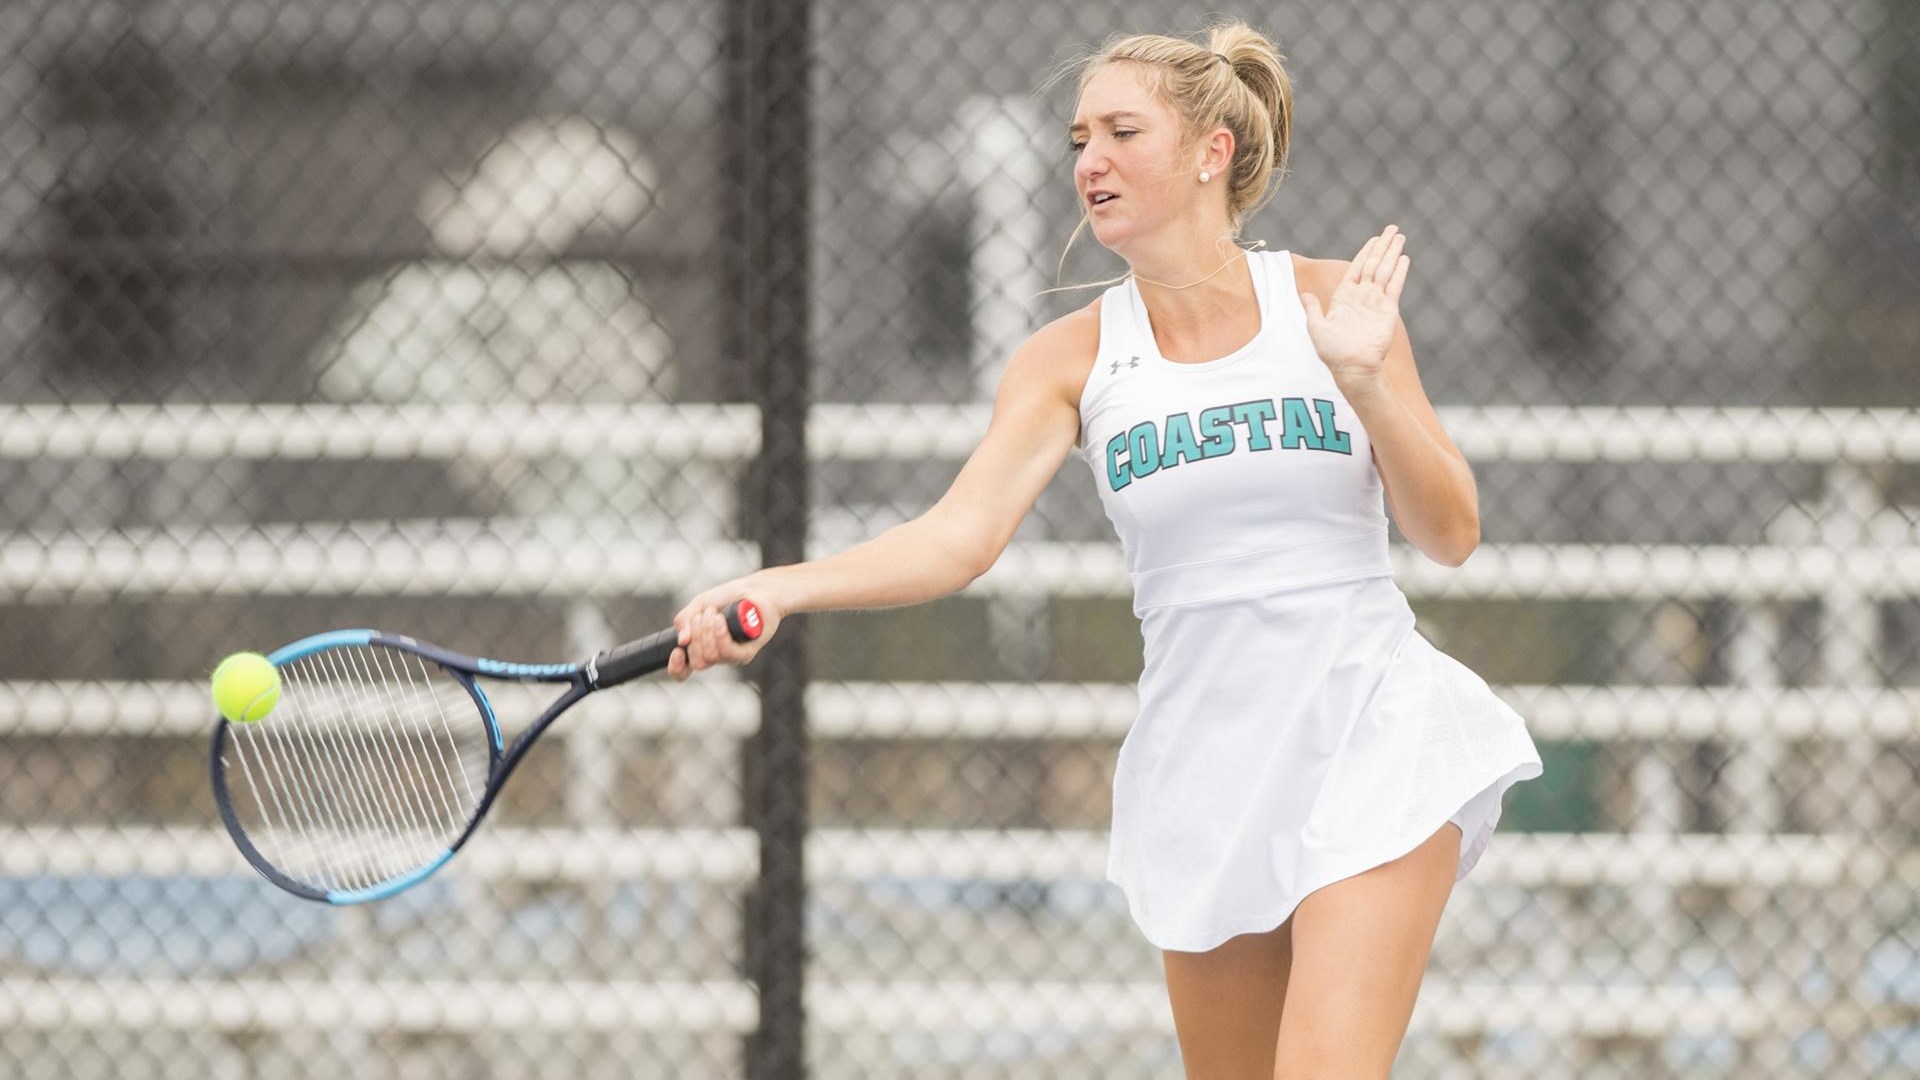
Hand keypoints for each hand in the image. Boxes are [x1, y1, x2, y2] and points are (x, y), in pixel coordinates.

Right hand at [668, 576, 783, 679]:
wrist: (755, 590)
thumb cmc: (728, 598)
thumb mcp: (699, 604)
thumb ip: (684, 620)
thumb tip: (682, 641)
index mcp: (701, 648)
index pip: (683, 672)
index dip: (676, 667)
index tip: (677, 651)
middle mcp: (716, 655)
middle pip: (696, 662)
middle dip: (695, 636)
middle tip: (702, 615)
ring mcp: (731, 656)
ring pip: (710, 656)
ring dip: (707, 631)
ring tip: (714, 613)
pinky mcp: (746, 653)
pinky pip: (728, 653)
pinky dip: (720, 635)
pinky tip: (720, 620)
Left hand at [1299, 225, 1408, 399]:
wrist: (1352, 367)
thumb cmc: (1333, 352)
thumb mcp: (1316, 328)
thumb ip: (1313, 308)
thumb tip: (1304, 293)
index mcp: (1344, 298)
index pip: (1357, 268)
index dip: (1365, 253)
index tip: (1374, 239)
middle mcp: (1362, 297)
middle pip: (1374, 264)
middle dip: (1382, 246)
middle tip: (1392, 229)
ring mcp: (1376, 302)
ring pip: (1385, 270)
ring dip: (1392, 252)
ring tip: (1399, 236)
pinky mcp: (1388, 310)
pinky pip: (1394, 286)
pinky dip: (1399, 271)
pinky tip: (1404, 258)